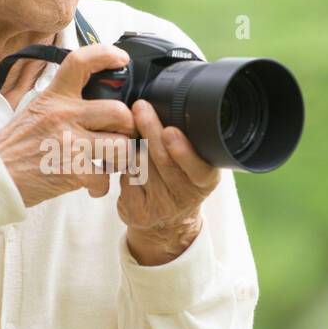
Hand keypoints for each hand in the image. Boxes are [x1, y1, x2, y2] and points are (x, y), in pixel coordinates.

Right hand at [0, 44, 135, 207]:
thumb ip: (64, 102)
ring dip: (121, 157)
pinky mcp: (73, 171)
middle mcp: (64, 116)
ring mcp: (70, 144)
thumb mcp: (36, 110)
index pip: (80, 62)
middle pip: (118, 111)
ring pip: (121, 145)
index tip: (122, 59)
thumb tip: (94, 96)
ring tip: (110, 162)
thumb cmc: (15, 146)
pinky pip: (105, 177)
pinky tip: (92, 184)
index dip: (106, 55)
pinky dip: (101, 185)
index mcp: (54, 97)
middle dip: (129, 125)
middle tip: (124, 134)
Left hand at [118, 99, 219, 265]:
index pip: (199, 169)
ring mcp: (160, 208)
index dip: (184, 151)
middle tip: (141, 108)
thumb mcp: (193, 164)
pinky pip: (125, 180)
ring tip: (127, 124)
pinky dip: (122, 164)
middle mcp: (185, 197)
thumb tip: (163, 106)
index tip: (171, 131)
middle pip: (163, 162)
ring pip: (141, 168)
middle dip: (151, 131)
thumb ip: (185, 141)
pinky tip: (121, 155)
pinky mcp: (137, 213)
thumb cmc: (177, 181)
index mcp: (206, 180)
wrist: (166, 222)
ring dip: (133, 144)